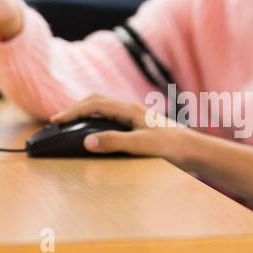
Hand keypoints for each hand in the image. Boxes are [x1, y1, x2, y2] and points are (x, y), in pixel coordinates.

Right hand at [49, 94, 197, 163]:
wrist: (195, 151)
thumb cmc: (172, 147)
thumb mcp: (141, 146)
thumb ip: (114, 142)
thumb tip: (87, 142)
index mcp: (129, 109)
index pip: (94, 104)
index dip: (73, 111)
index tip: (57, 120)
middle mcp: (131, 109)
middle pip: (96, 101)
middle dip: (76, 108)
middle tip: (59, 120)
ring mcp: (135, 116)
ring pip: (103, 108)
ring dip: (85, 113)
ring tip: (71, 124)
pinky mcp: (138, 125)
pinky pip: (111, 118)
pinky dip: (96, 121)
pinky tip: (94, 132)